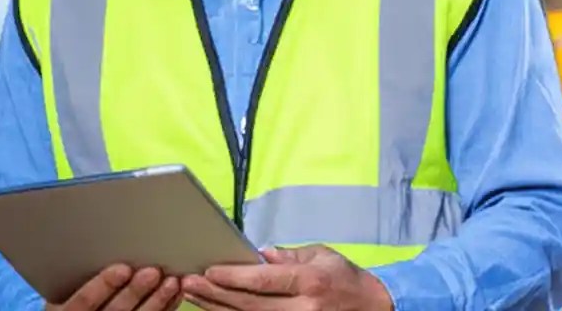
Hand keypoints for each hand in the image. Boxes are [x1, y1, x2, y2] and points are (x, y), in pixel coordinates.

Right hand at [46, 264, 181, 310]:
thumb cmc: (71, 299)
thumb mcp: (62, 290)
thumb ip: (74, 274)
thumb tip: (89, 242)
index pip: (82, 303)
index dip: (101, 287)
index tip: (122, 269)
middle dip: (134, 292)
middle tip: (152, 272)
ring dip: (157, 301)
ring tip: (172, 282)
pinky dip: (166, 308)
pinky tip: (176, 294)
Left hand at [181, 245, 393, 310]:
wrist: (372, 308)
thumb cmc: (346, 279)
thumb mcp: (322, 255)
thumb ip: (290, 255)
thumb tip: (260, 255)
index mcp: (309, 282)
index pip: (264, 280)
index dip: (233, 277)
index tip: (209, 270)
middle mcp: (301, 308)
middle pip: (249, 305)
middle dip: (215, 293)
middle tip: (189, 282)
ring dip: (217, 309)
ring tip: (193, 296)